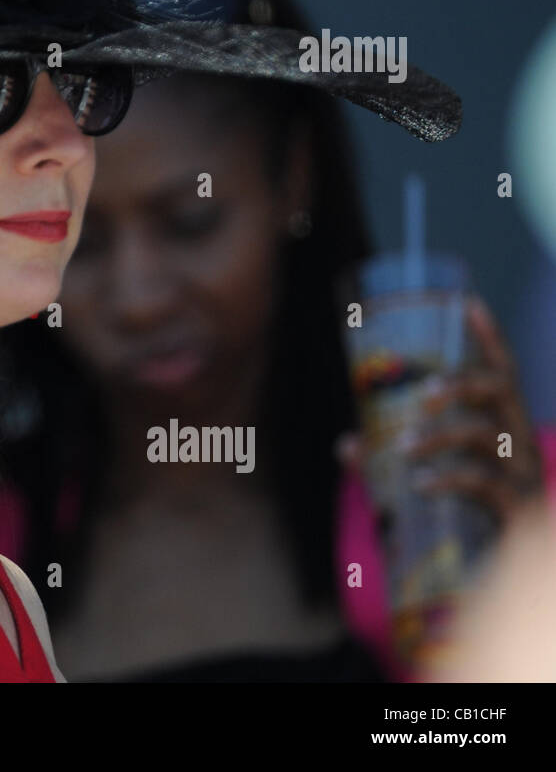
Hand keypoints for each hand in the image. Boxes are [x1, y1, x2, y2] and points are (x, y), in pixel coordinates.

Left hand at [338, 295, 543, 524]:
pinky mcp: (515, 508)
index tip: (468, 303)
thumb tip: (346, 445)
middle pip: (502, 392)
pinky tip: (419, 484)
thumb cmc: (471, 505)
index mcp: (503, 423)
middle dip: (462, 383)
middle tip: (422, 394)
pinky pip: (484, 485)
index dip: (490, 337)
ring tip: (402, 448)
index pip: (503, 371)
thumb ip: (392, 455)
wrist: (507, 563)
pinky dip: (448, 480)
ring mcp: (521, 473)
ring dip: (439, 437)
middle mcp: (518, 440)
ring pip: (485, 437)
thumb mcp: (434, 472)